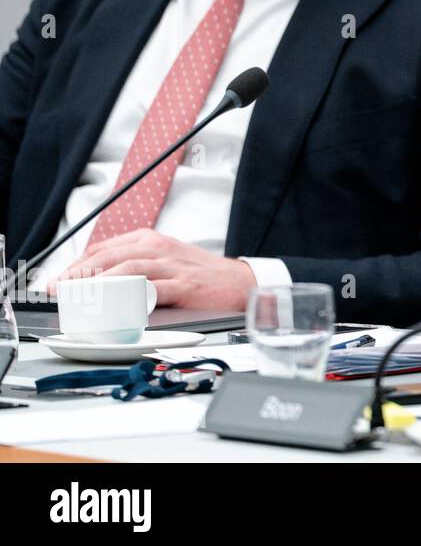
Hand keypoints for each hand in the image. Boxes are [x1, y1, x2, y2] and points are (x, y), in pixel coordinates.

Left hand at [48, 229, 257, 309]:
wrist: (238, 282)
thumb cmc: (197, 274)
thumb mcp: (163, 258)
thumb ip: (133, 263)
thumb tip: (93, 279)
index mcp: (149, 240)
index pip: (102, 248)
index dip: (75, 265)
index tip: (58, 281)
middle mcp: (158, 249)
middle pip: (109, 257)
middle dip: (78, 274)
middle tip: (57, 290)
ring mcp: (171, 267)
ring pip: (127, 270)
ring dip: (97, 284)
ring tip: (77, 297)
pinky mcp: (184, 285)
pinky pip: (152, 289)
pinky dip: (130, 297)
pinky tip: (114, 306)